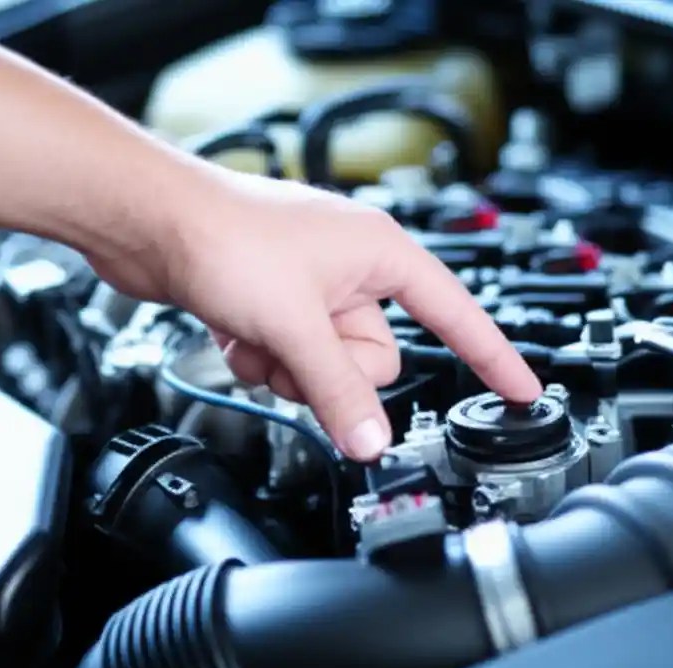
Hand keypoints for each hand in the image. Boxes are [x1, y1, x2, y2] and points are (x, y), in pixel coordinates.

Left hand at [88, 162, 541, 460]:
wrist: (148, 221)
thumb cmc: (225, 236)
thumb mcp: (297, 325)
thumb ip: (341, 391)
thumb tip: (373, 440)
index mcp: (381, 253)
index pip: (456, 314)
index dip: (493, 356)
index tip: (524, 391)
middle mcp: (351, 269)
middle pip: (377, 358)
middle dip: (332, 370)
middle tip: (296, 351)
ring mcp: (309, 288)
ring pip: (328, 366)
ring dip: (290, 368)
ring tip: (256, 337)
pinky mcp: (272, 304)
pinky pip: (291, 359)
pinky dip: (263, 358)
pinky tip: (235, 333)